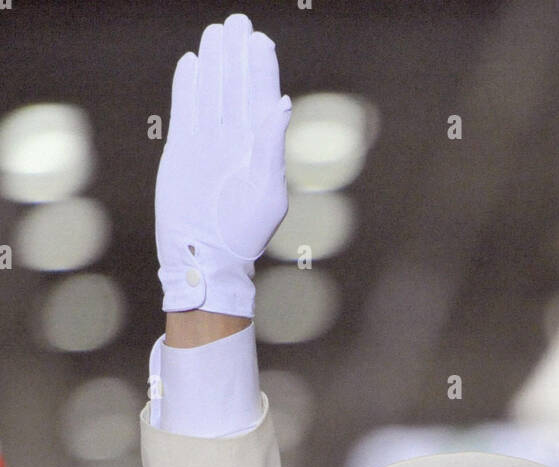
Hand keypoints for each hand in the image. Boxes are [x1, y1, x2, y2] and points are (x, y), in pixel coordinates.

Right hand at [155, 12, 291, 316]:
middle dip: (238, 56)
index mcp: (260, 149)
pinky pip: (185, 110)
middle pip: (236, 88)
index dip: (261, 70)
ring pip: (211, 93)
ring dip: (214, 64)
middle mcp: (234, 141)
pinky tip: (191, 64)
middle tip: (238, 22)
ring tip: (215, 33)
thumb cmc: (244, 234)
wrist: (206, 258)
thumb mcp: (267, 192)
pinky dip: (188, 88)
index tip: (260, 41)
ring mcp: (208, 144)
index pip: (261, 99)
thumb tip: (282, 104)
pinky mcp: (182, 150)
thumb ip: (271, 147)